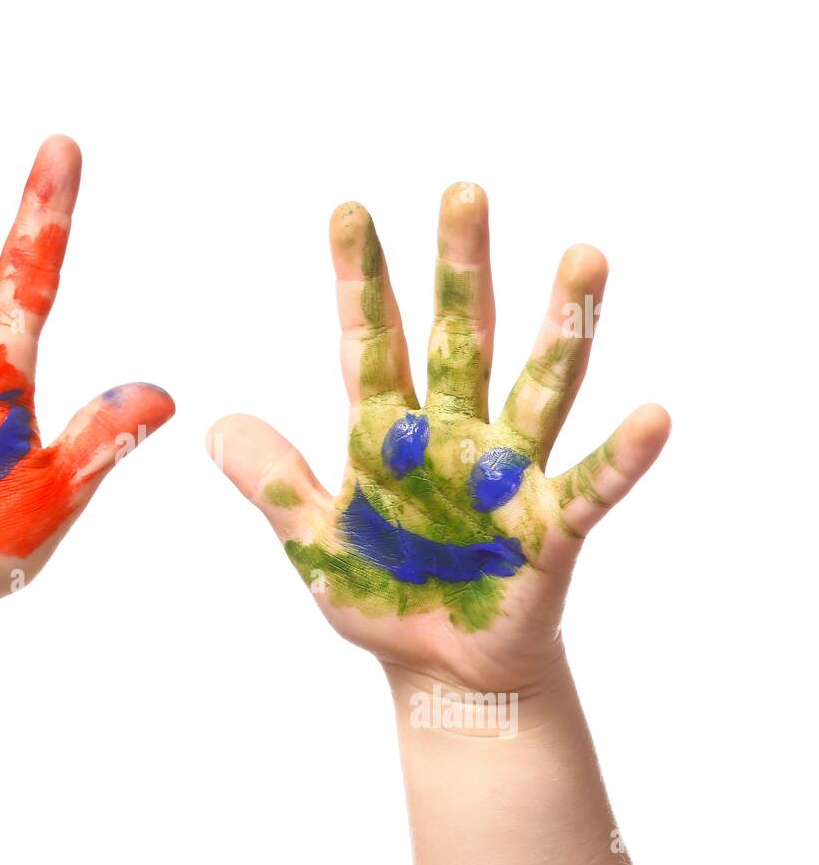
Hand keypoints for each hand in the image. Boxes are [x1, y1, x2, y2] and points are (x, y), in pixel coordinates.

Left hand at [209, 185, 668, 692]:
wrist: (438, 673)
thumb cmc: (382, 600)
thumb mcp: (313, 541)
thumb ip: (275, 482)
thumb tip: (213, 426)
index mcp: (389, 436)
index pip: (372, 343)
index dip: (360, 281)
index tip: (350, 212)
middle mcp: (453, 437)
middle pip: (461, 338)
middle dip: (461, 269)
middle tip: (464, 191)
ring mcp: (506, 476)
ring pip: (538, 387)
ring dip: (561, 326)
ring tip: (584, 257)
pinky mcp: (549, 529)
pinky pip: (588, 486)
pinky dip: (620, 457)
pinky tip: (651, 417)